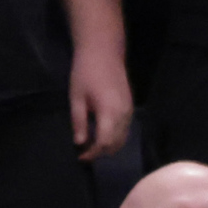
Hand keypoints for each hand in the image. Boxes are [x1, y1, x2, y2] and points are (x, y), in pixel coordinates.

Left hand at [67, 42, 132, 160]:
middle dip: (101, 152)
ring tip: (92, 145)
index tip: (80, 156)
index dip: (93, 154)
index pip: (105, 143)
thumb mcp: (76, 97)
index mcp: (109, 111)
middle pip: (117, 144)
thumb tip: (80, 143)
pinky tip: (102, 133)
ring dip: (109, 146)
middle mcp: (124, 113)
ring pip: (123, 137)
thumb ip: (79, 122)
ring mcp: (129, 109)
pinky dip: (116, 136)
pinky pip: (126, 128)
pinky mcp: (130, 105)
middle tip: (85, 153)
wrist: (103, 50)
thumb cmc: (85, 72)